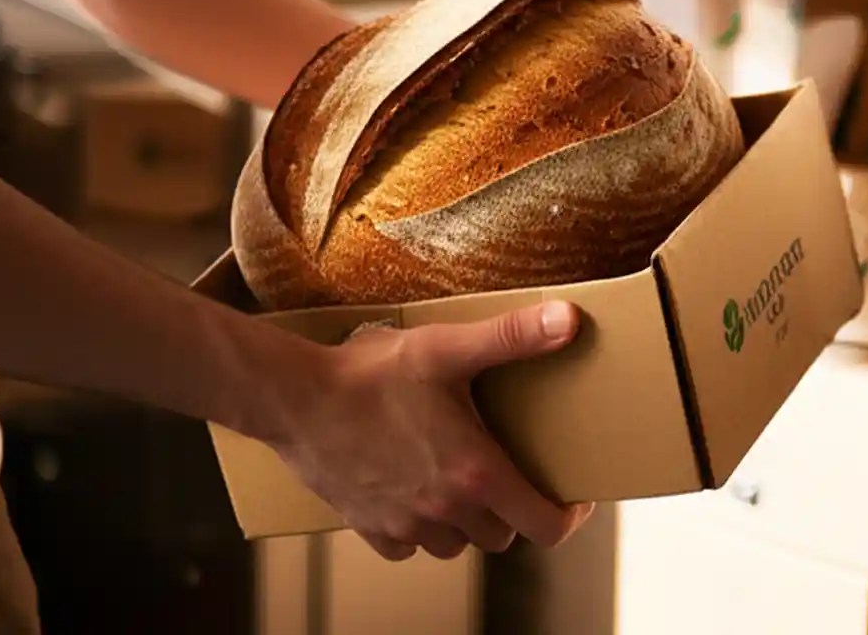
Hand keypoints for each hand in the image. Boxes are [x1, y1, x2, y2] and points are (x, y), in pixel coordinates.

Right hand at [267, 300, 594, 560]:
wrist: (295, 398)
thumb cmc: (373, 372)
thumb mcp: (448, 347)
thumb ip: (513, 336)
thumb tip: (570, 319)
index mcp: (476, 473)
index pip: (546, 526)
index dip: (568, 517)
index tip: (571, 498)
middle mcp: (446, 509)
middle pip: (502, 535)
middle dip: (510, 509)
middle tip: (505, 472)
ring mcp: (405, 524)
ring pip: (456, 545)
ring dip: (465, 522)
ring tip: (458, 479)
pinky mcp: (369, 527)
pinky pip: (408, 547)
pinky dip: (418, 529)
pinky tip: (413, 491)